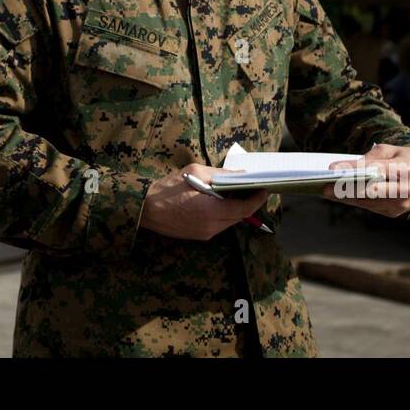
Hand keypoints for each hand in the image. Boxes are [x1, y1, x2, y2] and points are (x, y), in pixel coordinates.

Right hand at [140, 164, 268, 240]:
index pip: (244, 209)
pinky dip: (223, 214)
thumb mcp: (196, 172)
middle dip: (248, 203)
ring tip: (235, 193)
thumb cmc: (169, 187)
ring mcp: (204, 234)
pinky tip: (218, 202)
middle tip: (252, 188)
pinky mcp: (198, 236)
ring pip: (229, 222)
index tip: (264, 189)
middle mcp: (211, 227)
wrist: (145, 208)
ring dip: (235, 209)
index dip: (257, 199)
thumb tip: (241, 175)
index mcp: (212, 211)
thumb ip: (221, 175)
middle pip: (239, 217)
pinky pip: (218, 225)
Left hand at [321, 144, 409, 217]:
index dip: (353, 169)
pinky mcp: (394, 213)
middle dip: (345, 189)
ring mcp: (401, 205)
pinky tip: (339, 196)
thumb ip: (371, 157)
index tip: (333, 168)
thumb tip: (347, 167)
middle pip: (370, 191)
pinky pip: (370, 207)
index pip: (376, 170)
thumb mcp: (390, 150)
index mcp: (407, 170)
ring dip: (346, 198)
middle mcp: (406, 190)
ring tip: (326, 192)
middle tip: (324, 188)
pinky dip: (354, 201)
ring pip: (368, 202)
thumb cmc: (404, 158)